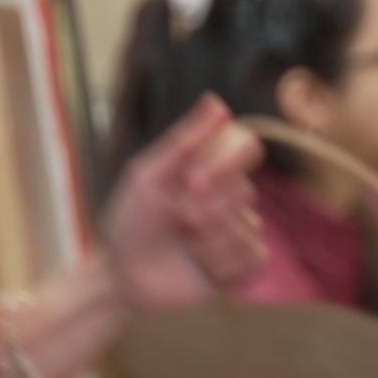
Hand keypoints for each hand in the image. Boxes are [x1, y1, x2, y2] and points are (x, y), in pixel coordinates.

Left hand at [101, 100, 267, 311]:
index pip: (246, 146)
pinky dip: (219, 262)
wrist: (124, 276)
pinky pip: (253, 256)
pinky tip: (200, 267)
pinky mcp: (245, 267)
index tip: (191, 178)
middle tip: (176, 220)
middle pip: (244, 190)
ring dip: (205, 240)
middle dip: (202, 209)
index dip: (224, 162)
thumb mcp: (148, 177)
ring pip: (246, 227)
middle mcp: (232, 196)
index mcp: (212, 169)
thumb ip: (184, 140)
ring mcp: (241, 231)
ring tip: (184, 246)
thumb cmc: (132, 222)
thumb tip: (217, 101)